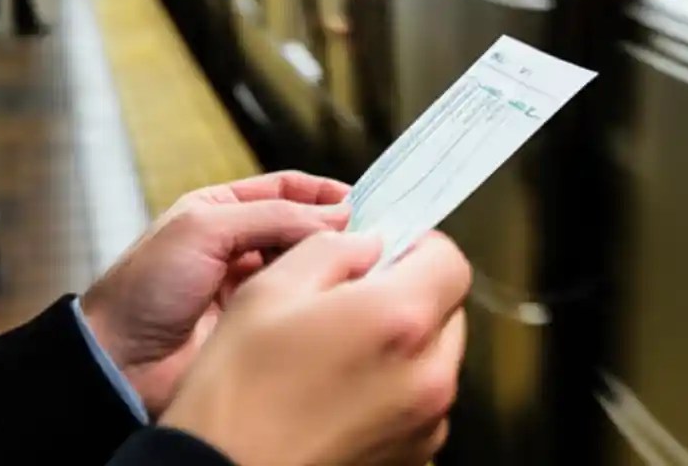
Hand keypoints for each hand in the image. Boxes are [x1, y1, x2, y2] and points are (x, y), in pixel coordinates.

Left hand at [81, 171, 350, 415]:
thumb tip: (338, 213)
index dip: (325, 193)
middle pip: (304, 228)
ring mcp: (254, 288)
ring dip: (332, 264)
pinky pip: (303, 305)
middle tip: (371, 236)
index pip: (287, 190)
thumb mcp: (205, 229)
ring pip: (308, 267)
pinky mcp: (263, 326)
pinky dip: (324, 298)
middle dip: (336, 229)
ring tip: (359, 266)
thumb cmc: (143, 289)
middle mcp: (242, 247)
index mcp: (222, 211)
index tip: (364, 201)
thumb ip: (273, 215)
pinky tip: (341, 296)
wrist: (119, 362)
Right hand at [161, 230, 471, 465]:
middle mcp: (430, 372)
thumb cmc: (237, 390)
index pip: (450, 261)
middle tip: (356, 305)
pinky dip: (399, 389)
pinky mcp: (417, 453)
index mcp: (400, 319)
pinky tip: (347, 394)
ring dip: (407, 345)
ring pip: (438, 357)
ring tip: (345, 355)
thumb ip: (332, 249)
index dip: (417, 248)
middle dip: (411, 296)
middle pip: (449, 310)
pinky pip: (425, 402)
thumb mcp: (269, 291)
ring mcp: (429, 420)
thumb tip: (368, 243)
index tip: (385, 255)